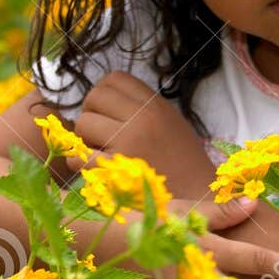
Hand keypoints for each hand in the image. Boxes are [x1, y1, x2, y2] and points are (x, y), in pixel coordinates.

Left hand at [74, 71, 216, 199]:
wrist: (199, 200)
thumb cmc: (185, 164)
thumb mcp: (172, 123)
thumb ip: (143, 108)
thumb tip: (106, 99)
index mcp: (156, 106)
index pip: (115, 78)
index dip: (104, 93)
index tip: (106, 111)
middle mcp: (143, 119)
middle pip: (95, 96)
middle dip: (90, 113)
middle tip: (98, 132)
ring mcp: (129, 143)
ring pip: (83, 123)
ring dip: (84, 138)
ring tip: (101, 152)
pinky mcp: (117, 170)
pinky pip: (80, 156)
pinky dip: (78, 162)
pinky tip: (91, 169)